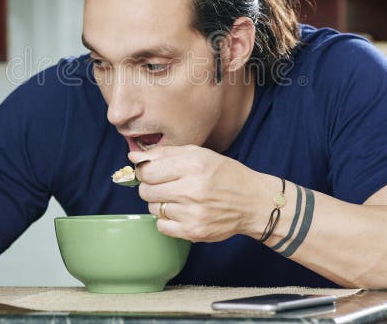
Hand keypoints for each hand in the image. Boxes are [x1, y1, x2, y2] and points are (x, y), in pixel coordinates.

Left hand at [128, 145, 273, 241]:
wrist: (253, 202)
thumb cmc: (226, 175)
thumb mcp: (199, 155)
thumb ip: (165, 153)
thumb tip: (133, 156)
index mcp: (193, 165)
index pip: (147, 170)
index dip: (144, 171)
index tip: (151, 171)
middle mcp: (192, 189)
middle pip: (146, 190)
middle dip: (150, 187)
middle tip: (165, 185)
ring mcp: (193, 213)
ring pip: (153, 208)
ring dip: (160, 203)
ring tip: (179, 198)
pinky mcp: (194, 232)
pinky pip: (162, 227)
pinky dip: (167, 220)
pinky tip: (182, 212)